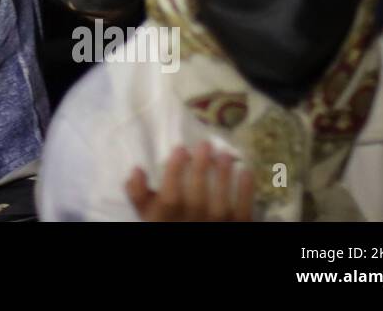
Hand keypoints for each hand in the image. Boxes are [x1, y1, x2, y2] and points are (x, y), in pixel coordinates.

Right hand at [126, 143, 253, 220]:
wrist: (194, 238)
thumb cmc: (168, 219)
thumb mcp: (147, 211)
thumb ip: (138, 193)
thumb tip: (136, 169)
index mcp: (166, 217)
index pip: (170, 197)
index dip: (174, 173)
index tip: (180, 148)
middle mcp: (191, 222)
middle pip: (196, 199)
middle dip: (200, 171)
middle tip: (205, 144)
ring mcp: (215, 227)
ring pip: (220, 205)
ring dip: (224, 178)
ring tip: (224, 154)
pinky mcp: (236, 227)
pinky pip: (242, 212)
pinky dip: (246, 192)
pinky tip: (246, 171)